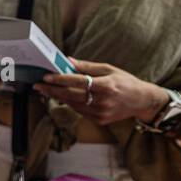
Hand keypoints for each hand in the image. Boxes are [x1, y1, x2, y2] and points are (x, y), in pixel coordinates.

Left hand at [35, 58, 167, 125]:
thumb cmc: (125, 81)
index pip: (78, 82)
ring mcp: (101, 113)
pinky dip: (70, 103)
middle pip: (71, 96)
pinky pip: (80, 111)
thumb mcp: (109, 69)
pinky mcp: (99, 120)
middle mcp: (103, 101)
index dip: (61, 79)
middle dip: (52, 90)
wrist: (142, 101)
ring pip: (73, 104)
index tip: (46, 77)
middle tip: (38, 85)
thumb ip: (87, 67)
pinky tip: (63, 97)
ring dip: (58, 97)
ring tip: (46, 90)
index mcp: (106, 86)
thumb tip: (67, 61)